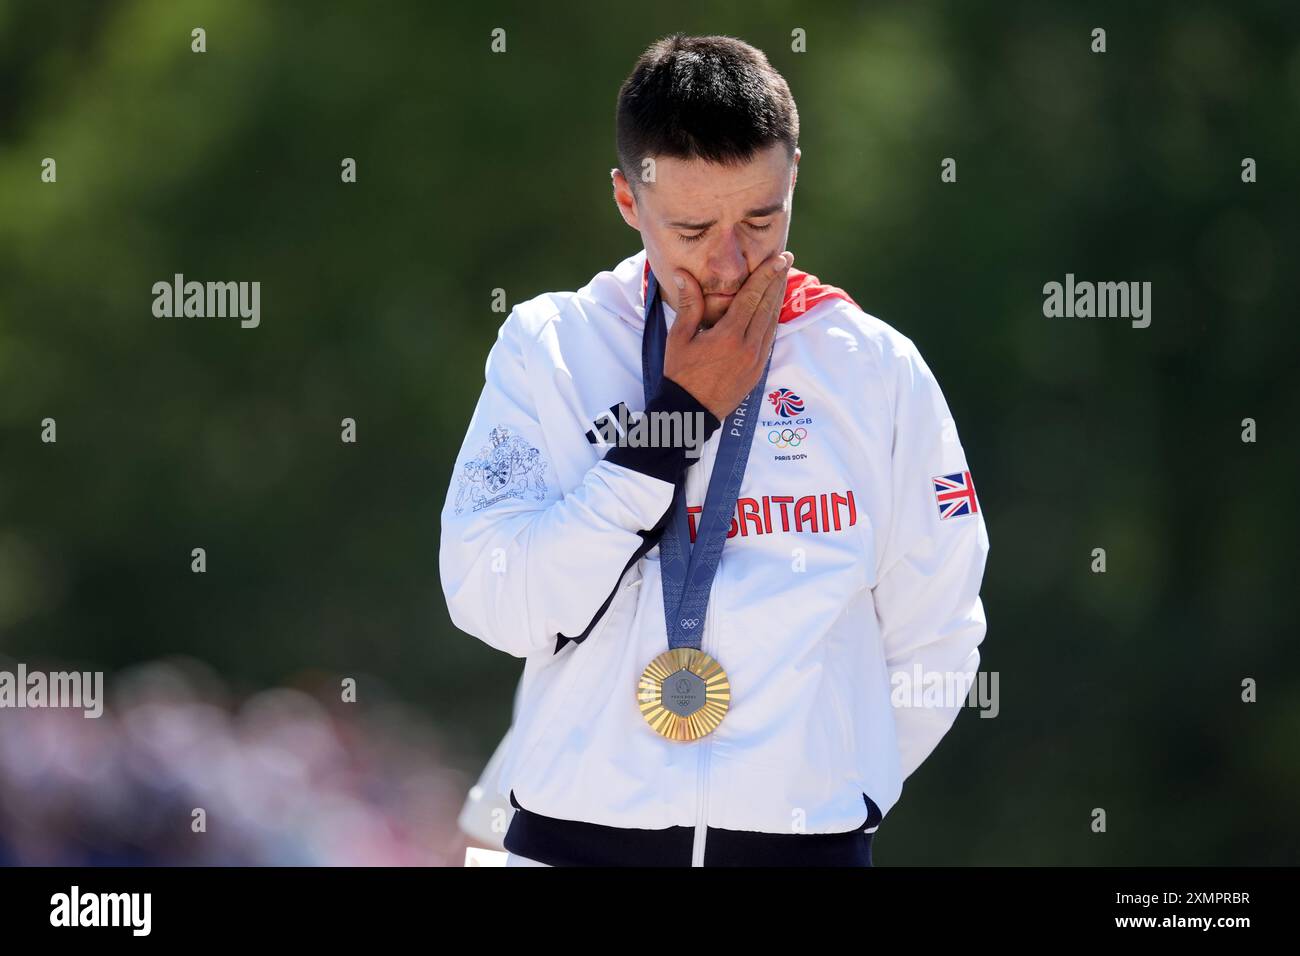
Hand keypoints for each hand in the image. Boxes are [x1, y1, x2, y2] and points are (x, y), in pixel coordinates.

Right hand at [663, 250, 792, 422]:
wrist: (690, 411)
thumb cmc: (680, 374)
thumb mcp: (679, 337)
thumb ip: (688, 305)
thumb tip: (684, 274)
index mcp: (729, 335)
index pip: (752, 297)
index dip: (766, 275)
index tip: (778, 258)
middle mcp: (748, 346)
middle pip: (768, 306)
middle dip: (777, 280)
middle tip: (786, 259)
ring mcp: (756, 360)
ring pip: (772, 322)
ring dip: (778, 298)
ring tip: (782, 278)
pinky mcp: (757, 370)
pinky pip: (769, 338)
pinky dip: (773, 319)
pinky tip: (773, 308)